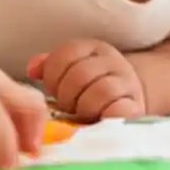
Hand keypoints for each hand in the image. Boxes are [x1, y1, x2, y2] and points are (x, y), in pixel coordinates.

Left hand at [27, 39, 145, 122]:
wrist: (129, 98)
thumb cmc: (91, 88)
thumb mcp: (71, 71)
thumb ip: (51, 68)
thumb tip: (33, 70)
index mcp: (93, 48)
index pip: (68, 53)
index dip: (54, 75)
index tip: (53, 91)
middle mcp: (112, 61)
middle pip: (81, 73)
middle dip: (67, 95)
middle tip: (66, 107)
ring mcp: (127, 83)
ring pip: (103, 89)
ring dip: (86, 106)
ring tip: (82, 115)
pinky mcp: (137, 107)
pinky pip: (123, 109)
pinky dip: (108, 115)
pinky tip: (99, 120)